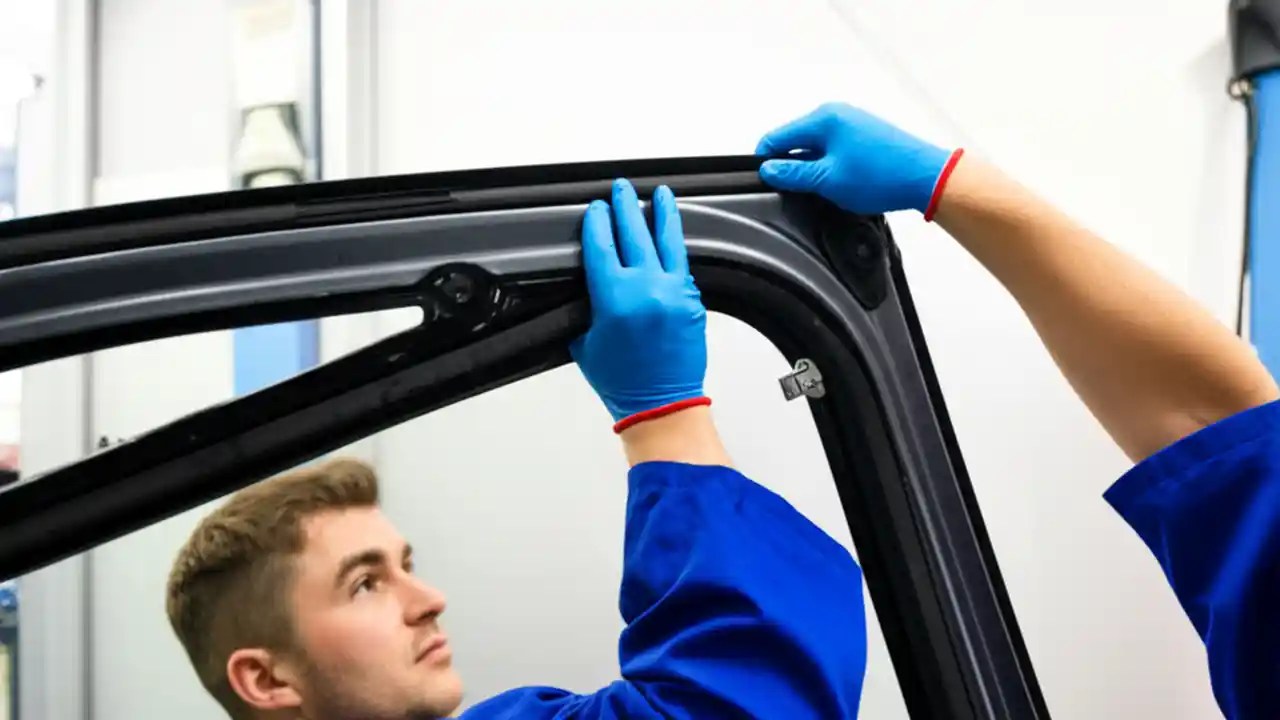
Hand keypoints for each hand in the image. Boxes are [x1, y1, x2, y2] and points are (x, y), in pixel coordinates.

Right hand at [571, 179, 707, 424]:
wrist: (662, 404)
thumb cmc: (623, 382)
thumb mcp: (586, 342)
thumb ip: (589, 307)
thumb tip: (592, 283)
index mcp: (614, 297)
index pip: (602, 245)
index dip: (597, 222)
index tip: (595, 208)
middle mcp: (646, 288)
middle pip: (634, 233)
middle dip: (625, 206)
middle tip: (620, 188)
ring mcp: (674, 291)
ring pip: (668, 241)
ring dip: (662, 213)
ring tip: (660, 193)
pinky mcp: (692, 300)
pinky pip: (683, 264)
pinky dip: (676, 245)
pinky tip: (673, 234)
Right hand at [755, 102, 954, 215]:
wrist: (925, 177)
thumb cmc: (883, 175)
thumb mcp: (827, 179)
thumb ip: (793, 174)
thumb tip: (769, 170)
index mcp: (823, 118)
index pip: (777, 137)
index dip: (766, 162)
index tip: (765, 183)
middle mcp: (836, 114)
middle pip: (795, 142)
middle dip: (793, 167)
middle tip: (800, 193)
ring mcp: (852, 123)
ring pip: (815, 149)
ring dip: (813, 170)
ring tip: (827, 191)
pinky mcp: (864, 136)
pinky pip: (833, 151)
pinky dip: (831, 168)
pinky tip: (842, 185)